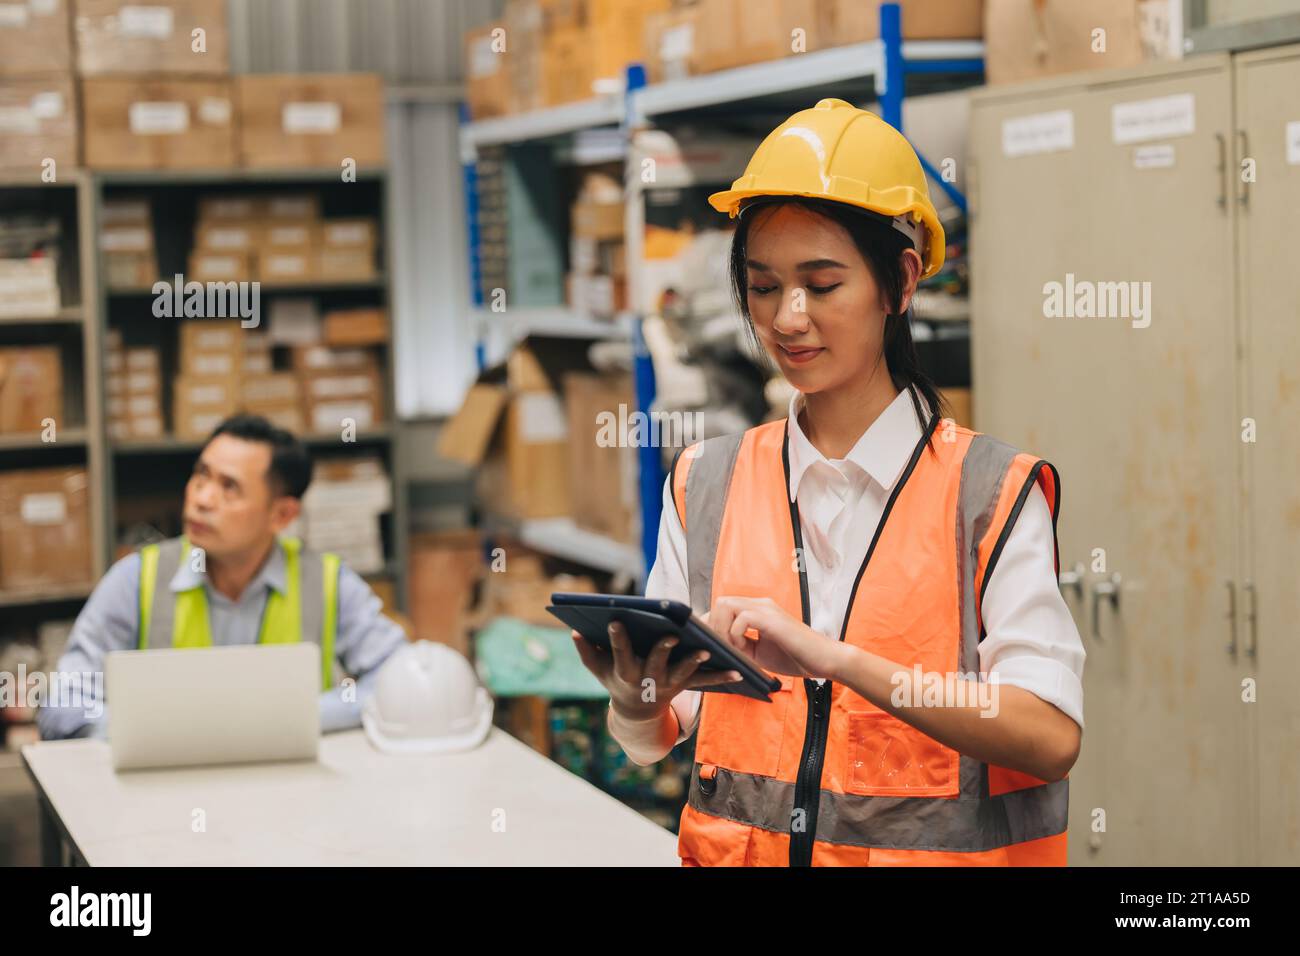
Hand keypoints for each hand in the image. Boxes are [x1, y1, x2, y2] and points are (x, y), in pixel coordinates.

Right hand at [571, 621, 741, 720]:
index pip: (620, 654)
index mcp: (625, 673)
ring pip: (683, 674)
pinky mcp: (684, 687)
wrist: (637, 715)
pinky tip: (738, 671)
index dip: (617, 639)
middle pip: (655, 664)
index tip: (615, 620)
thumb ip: (587, 652)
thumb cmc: (616, 682)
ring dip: (695, 663)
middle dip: (662, 650)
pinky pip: (705, 683)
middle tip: (670, 634)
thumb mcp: (598, 670)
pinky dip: (721, 678)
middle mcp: (647, 681)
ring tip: (707, 650)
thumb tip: (574, 630)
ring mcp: (667, 685)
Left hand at [706, 596, 847, 679]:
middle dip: (714, 627)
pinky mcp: (773, 620)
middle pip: (721, 602)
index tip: (713, 645)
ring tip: (733, 649)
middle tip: (722, 649)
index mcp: (757, 611)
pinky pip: (743, 617)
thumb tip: (718, 649)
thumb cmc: (796, 658)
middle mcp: (760, 605)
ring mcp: (767, 610)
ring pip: (727, 604)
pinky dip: (736, 634)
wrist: (826, 660)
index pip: (723, 607)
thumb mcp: (760, 653)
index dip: (712, 625)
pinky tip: (745, 649)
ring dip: (722, 629)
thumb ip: (741, 646)